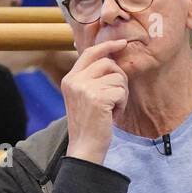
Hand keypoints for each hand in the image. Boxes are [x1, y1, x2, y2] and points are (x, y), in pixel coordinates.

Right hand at [62, 38, 128, 164]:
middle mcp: (75, 81)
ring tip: (111, 110)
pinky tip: (112, 116)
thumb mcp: (83, 97)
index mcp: (69, 79)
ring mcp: (85, 88)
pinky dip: (122, 105)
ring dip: (121, 94)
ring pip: (117, 77)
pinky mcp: (98, 98)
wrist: (84, 148)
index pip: (90, 53)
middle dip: (118, 78)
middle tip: (116, 97)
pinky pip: (121, 92)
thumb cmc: (88, 125)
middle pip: (108, 63)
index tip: (122, 44)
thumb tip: (111, 57)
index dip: (108, 46)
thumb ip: (91, 78)